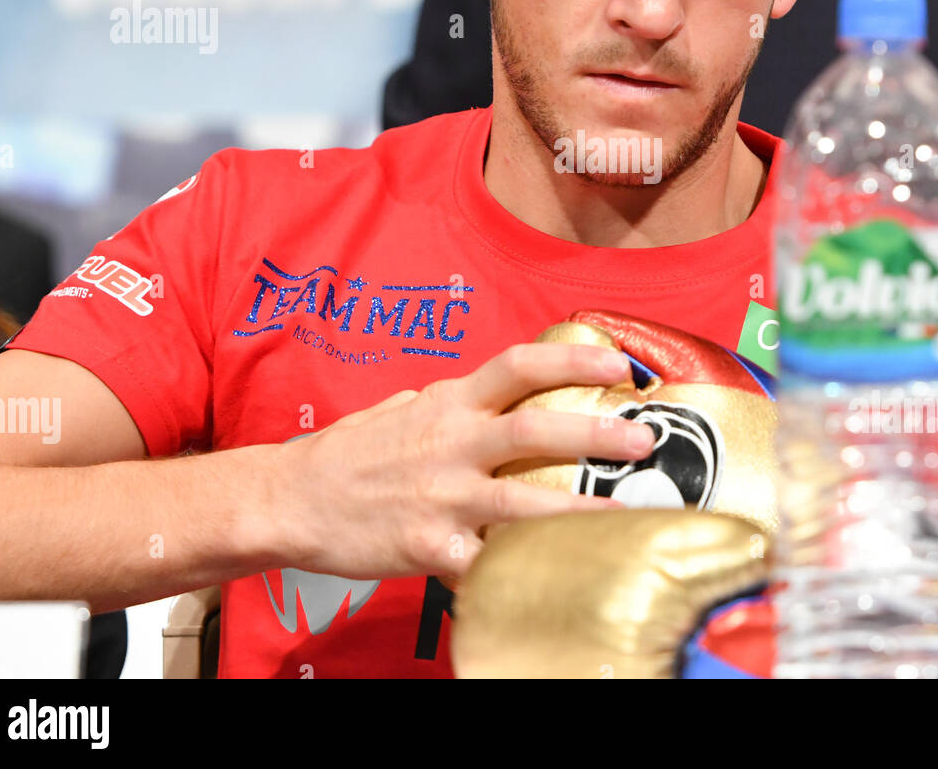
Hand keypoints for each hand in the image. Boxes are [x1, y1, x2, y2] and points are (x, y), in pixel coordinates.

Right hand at [276, 342, 657, 580]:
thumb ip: (455, 403)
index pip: (519, 366)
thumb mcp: (405, 408)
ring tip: (629, 514)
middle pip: (535, 429)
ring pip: (524, 502)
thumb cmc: (352, 452)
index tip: (619, 361)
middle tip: (645, 441)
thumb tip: (497, 395)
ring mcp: (441, 497)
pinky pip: (486, 563)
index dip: (573, 358)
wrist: (292, 499)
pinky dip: (521, 571)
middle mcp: (451, 443)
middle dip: (597, 433)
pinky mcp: (428, 547)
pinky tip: (558, 579)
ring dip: (581, 510)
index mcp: (450, 404)